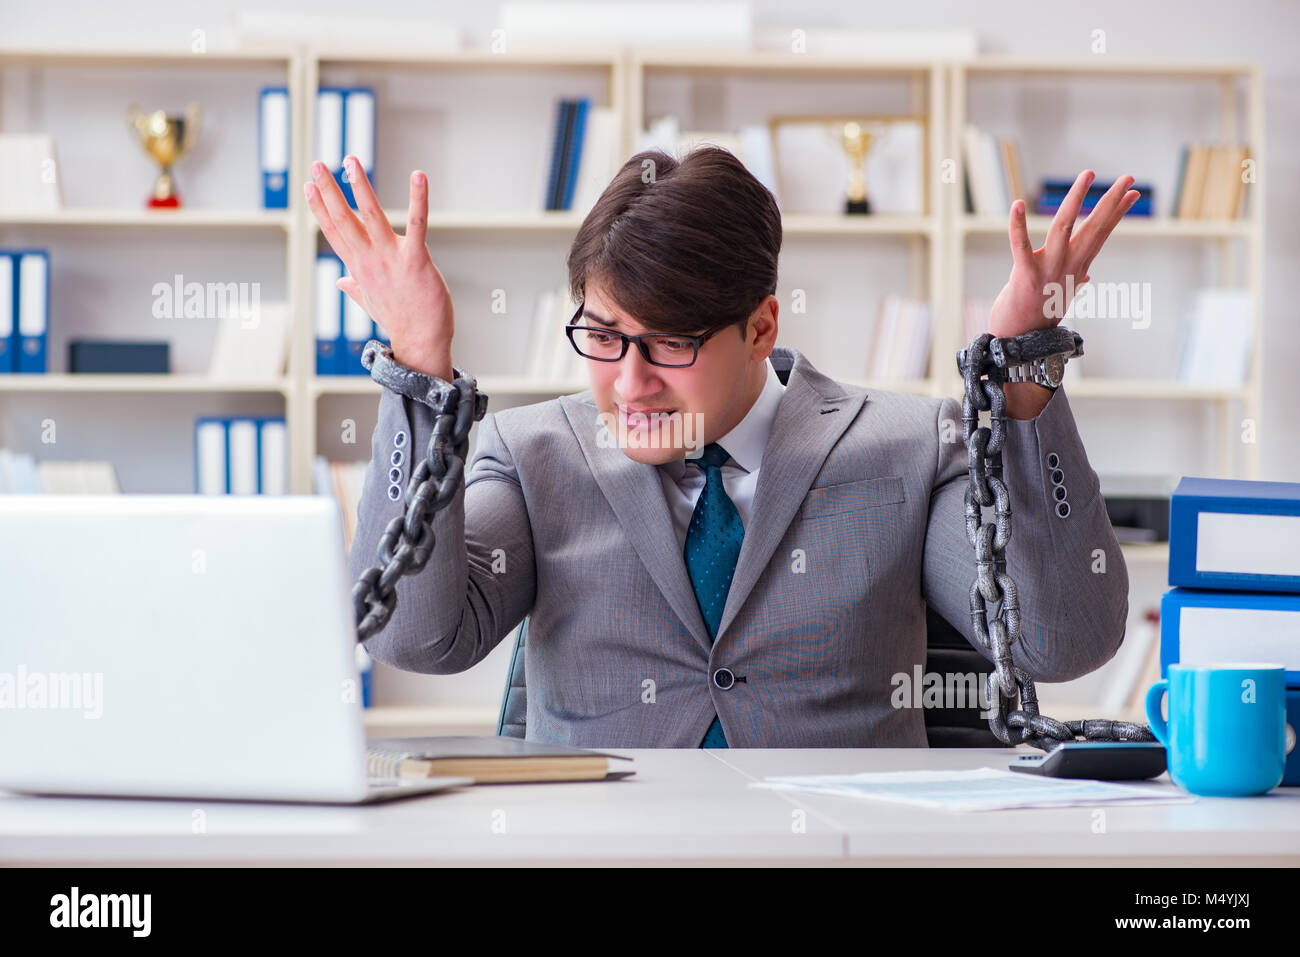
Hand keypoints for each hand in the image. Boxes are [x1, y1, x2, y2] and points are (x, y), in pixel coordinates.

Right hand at [304, 156, 453, 378]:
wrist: (421, 343)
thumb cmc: (401, 321)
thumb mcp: (371, 302)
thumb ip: (355, 288)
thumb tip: (342, 282)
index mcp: (359, 268)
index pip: (335, 233)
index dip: (320, 208)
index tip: (308, 185)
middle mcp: (370, 261)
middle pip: (344, 220)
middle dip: (328, 191)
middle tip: (316, 164)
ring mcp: (391, 260)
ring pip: (371, 216)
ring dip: (360, 186)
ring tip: (350, 160)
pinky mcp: (416, 260)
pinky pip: (417, 224)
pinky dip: (418, 199)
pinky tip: (418, 175)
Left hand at [988, 169, 1139, 338]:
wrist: (1020, 342)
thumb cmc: (1037, 315)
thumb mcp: (1061, 295)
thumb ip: (1074, 280)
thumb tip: (1086, 276)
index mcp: (1077, 268)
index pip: (1101, 234)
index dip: (1117, 213)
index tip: (1133, 193)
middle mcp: (1068, 267)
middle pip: (1094, 227)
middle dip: (1111, 201)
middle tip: (1129, 177)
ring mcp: (1048, 270)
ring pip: (1064, 227)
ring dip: (1075, 199)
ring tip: (1088, 174)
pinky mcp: (1025, 276)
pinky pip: (1020, 247)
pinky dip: (1017, 226)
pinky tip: (1016, 204)